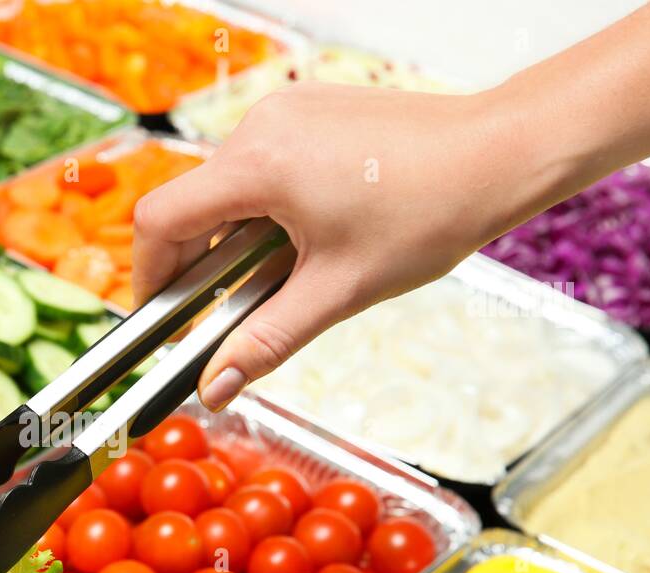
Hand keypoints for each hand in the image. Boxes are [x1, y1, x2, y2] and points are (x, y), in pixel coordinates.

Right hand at [132, 82, 526, 410]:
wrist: (501, 153)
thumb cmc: (431, 213)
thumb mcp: (338, 291)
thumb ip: (265, 341)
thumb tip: (214, 387)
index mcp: (257, 165)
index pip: (160, 220)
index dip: (148, 276)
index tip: (163, 315)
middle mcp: (261, 126)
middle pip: (191, 203)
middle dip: (198, 263)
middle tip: (225, 310)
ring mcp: (286, 110)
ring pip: (226, 185)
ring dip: (234, 235)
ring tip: (279, 273)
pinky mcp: (309, 108)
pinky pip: (260, 162)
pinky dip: (264, 206)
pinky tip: (307, 236)